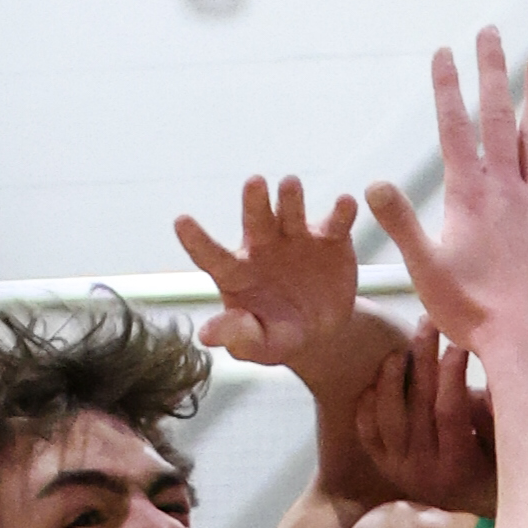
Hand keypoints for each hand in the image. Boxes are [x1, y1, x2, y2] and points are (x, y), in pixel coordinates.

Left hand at [176, 175, 357, 367]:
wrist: (323, 331)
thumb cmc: (279, 336)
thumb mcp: (261, 345)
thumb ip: (239, 338)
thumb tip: (207, 336)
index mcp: (237, 271)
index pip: (211, 255)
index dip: (196, 240)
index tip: (181, 221)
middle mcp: (263, 246)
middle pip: (255, 221)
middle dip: (254, 201)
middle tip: (254, 182)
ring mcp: (296, 238)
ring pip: (291, 212)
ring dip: (290, 198)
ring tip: (290, 184)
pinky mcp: (330, 239)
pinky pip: (335, 222)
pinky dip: (341, 211)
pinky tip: (345, 203)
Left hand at [356, 319, 496, 515]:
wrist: (470, 509)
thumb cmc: (497, 472)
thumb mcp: (505, 449)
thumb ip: (495, 417)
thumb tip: (491, 379)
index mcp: (458, 466)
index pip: (450, 412)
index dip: (453, 373)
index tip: (459, 341)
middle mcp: (424, 470)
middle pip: (418, 406)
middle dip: (423, 359)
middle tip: (428, 323)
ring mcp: (400, 469)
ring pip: (388, 418)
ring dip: (391, 380)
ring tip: (400, 351)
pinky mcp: (385, 466)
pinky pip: (368, 434)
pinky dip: (368, 407)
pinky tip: (376, 382)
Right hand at [365, 27, 527, 360]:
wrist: (525, 340)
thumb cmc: (470, 311)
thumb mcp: (423, 268)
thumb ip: (400, 223)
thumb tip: (373, 184)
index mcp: (468, 196)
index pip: (454, 129)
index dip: (447, 88)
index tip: (443, 51)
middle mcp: (505, 190)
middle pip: (498, 119)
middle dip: (492, 73)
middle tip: (491, 32)